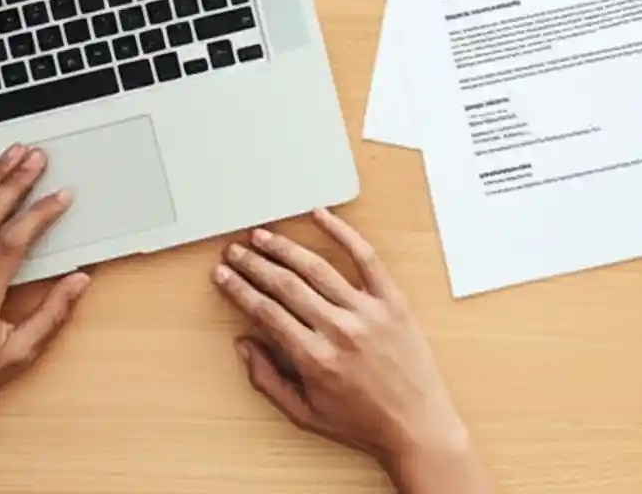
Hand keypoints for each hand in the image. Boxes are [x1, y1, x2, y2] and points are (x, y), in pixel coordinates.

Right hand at [212, 209, 492, 493]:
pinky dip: (343, 233)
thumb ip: (268, 380)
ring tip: (263, 236)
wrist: (417, 425)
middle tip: (235, 251)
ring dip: (284, 248)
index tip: (223, 276)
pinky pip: (367, 258)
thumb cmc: (363, 423)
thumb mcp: (305, 414)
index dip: (238, 289)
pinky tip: (321, 217)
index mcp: (314, 358)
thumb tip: (244, 344)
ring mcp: (367, 312)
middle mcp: (338, 330)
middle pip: (284, 284)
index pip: (265, 311)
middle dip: (253, 264)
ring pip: (316, 268)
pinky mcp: (393, 301)